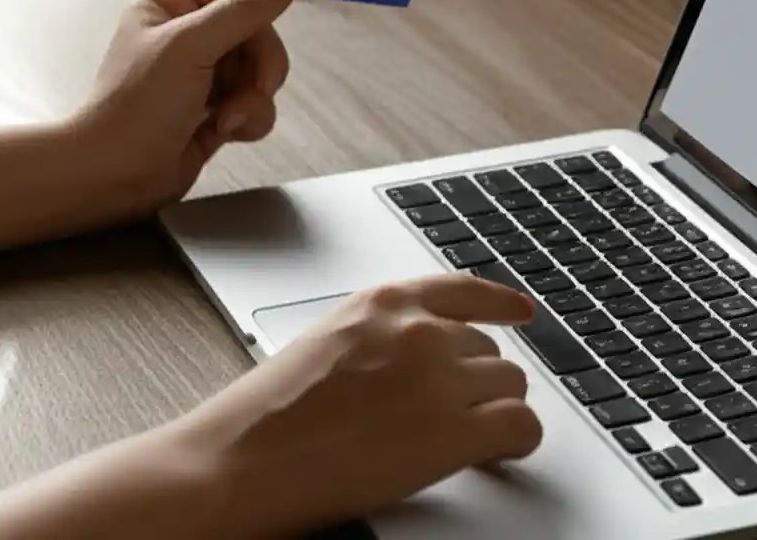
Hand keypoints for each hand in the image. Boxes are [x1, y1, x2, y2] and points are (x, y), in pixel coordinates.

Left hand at [75, 0, 300, 210]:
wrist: (117, 175)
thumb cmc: (140, 103)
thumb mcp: (191, 46)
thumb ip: (243, 11)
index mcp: (170, 6)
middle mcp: (189, 36)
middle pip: (256, 30)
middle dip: (262, 62)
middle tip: (259, 86)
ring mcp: (205, 75)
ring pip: (261, 70)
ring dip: (254, 96)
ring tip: (228, 118)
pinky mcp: (219, 110)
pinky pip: (258, 103)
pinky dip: (249, 118)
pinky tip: (225, 131)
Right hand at [177, 275, 542, 536]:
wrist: (235, 466)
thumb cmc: (264, 418)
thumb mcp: (326, 343)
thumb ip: (380, 337)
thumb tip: (425, 355)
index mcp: (383, 303)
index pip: (464, 290)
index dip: (500, 304)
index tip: (521, 311)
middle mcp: (417, 331)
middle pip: (488, 348)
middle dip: (476, 381)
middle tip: (451, 415)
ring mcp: (437, 379)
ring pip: (510, 384)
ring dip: (494, 410)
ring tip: (464, 438)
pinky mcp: (450, 432)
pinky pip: (521, 425)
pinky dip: (517, 442)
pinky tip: (497, 454)